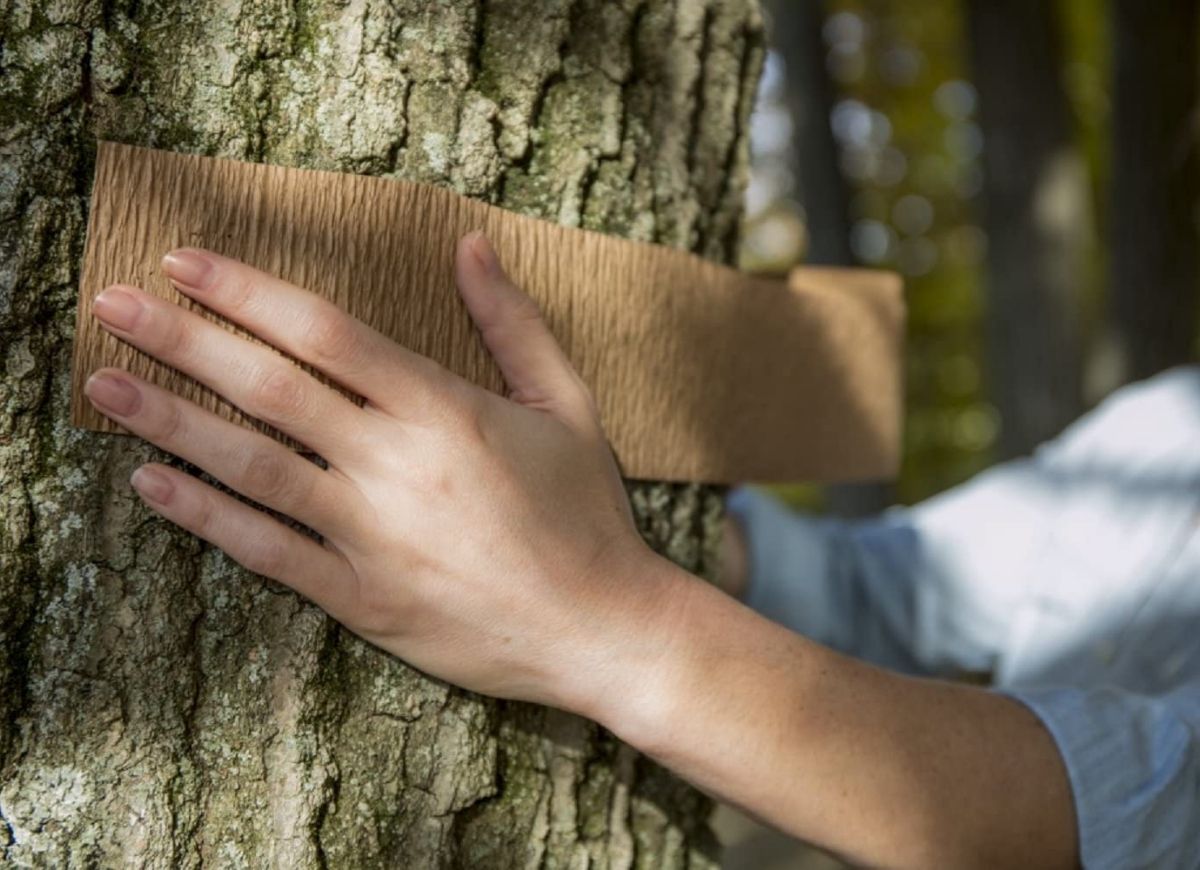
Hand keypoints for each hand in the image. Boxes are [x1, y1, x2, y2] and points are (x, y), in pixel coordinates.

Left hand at [84, 233, 687, 712]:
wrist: (601, 628)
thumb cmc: (588, 512)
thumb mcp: (567, 404)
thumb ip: (513, 322)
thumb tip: (470, 245)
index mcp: (444, 409)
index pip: (324, 331)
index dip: (247, 290)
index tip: (184, 259)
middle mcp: (395, 465)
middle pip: (269, 389)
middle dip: (182, 338)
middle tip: (108, 302)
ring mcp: (371, 536)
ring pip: (251, 467)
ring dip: (169, 421)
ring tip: (101, 382)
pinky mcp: (361, 598)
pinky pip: (266, 552)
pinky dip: (203, 518)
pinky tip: (150, 484)